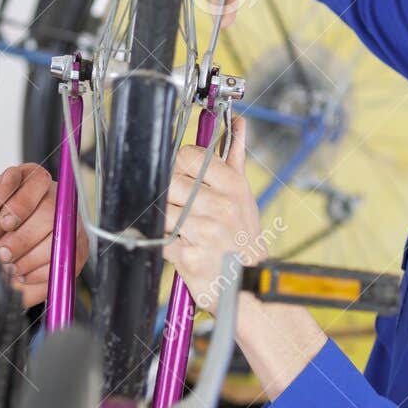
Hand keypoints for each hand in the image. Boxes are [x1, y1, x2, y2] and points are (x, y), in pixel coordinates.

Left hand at [0, 164, 88, 306]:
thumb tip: (10, 176)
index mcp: (29, 182)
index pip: (39, 180)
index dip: (22, 204)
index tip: (4, 223)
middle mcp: (54, 199)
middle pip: (51, 212)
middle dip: (23, 238)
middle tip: (3, 251)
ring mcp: (69, 226)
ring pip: (59, 240)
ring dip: (29, 258)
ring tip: (10, 263)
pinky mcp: (76, 252)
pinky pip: (64, 262)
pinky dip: (39, 273)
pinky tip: (24, 271)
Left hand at [161, 116, 264, 307]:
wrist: (247, 284)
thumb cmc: (242, 239)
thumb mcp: (243, 196)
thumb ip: (234, 157)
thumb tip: (238, 123)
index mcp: (232, 185)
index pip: (187, 156)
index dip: (177, 166)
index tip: (183, 179)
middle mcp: (220, 207)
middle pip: (169, 182)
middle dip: (168, 195)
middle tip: (180, 207)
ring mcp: (205, 232)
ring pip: (161, 210)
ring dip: (165, 220)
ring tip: (180, 228)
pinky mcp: (189, 257)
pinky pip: (160, 239)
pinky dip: (164, 242)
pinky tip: (179, 245)